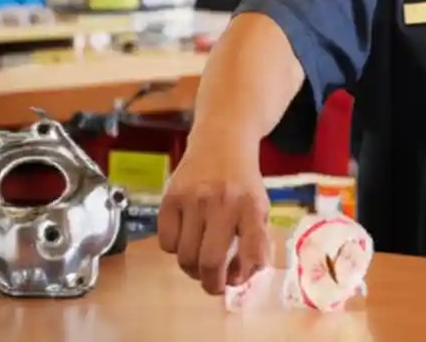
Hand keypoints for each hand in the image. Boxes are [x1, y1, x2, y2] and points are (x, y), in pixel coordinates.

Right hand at [157, 133, 271, 294]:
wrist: (222, 141)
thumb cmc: (242, 182)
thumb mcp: (260, 206)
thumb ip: (256, 241)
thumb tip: (241, 278)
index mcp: (251, 207)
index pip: (250, 253)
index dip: (242, 277)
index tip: (235, 281)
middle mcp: (223, 203)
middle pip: (210, 261)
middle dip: (211, 284)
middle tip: (213, 284)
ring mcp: (194, 199)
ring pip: (185, 256)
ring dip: (192, 270)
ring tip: (199, 262)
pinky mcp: (170, 197)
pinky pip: (166, 242)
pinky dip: (175, 250)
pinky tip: (185, 238)